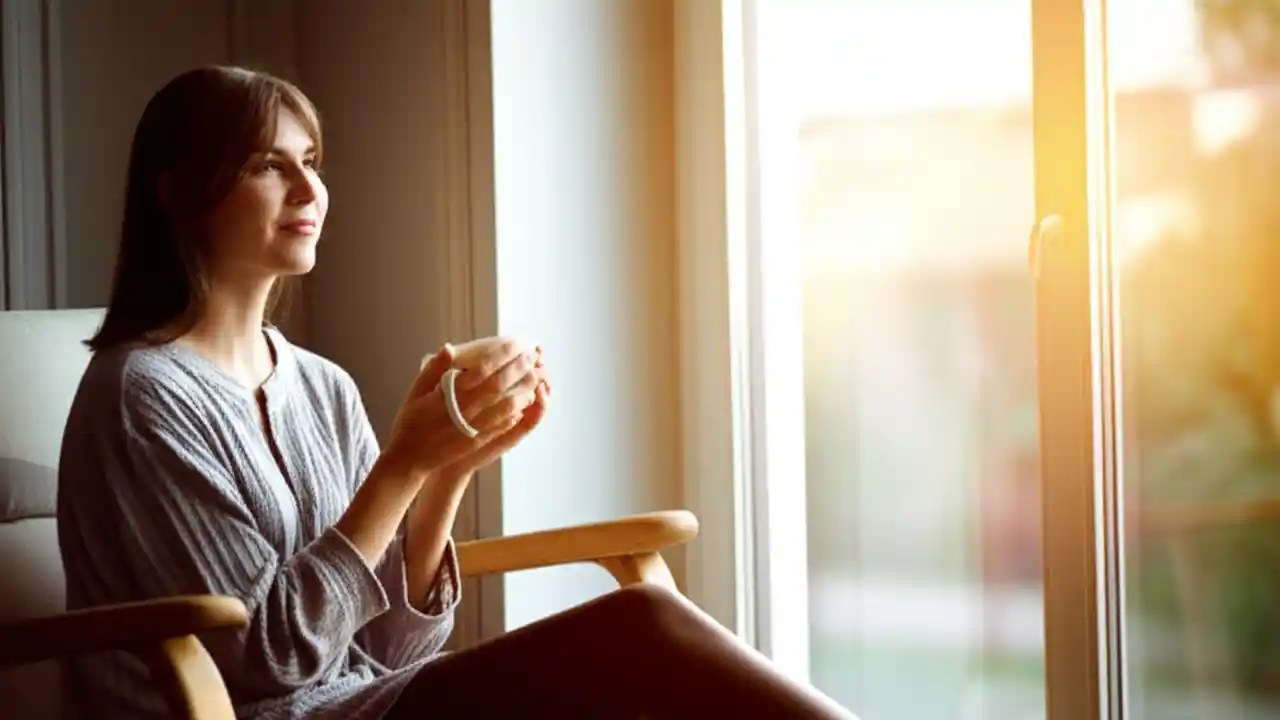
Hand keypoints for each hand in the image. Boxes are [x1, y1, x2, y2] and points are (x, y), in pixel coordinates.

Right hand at [384, 341, 544, 477]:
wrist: (409, 459)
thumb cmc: (410, 422)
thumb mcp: (416, 392)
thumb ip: (433, 369)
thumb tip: (450, 348)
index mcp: (450, 395)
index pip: (483, 370)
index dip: (503, 355)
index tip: (516, 344)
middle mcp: (465, 411)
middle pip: (499, 386)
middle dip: (518, 369)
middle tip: (532, 355)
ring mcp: (474, 428)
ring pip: (506, 407)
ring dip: (523, 390)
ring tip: (534, 377)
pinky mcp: (478, 441)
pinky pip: (502, 425)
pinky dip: (515, 412)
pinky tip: (524, 401)